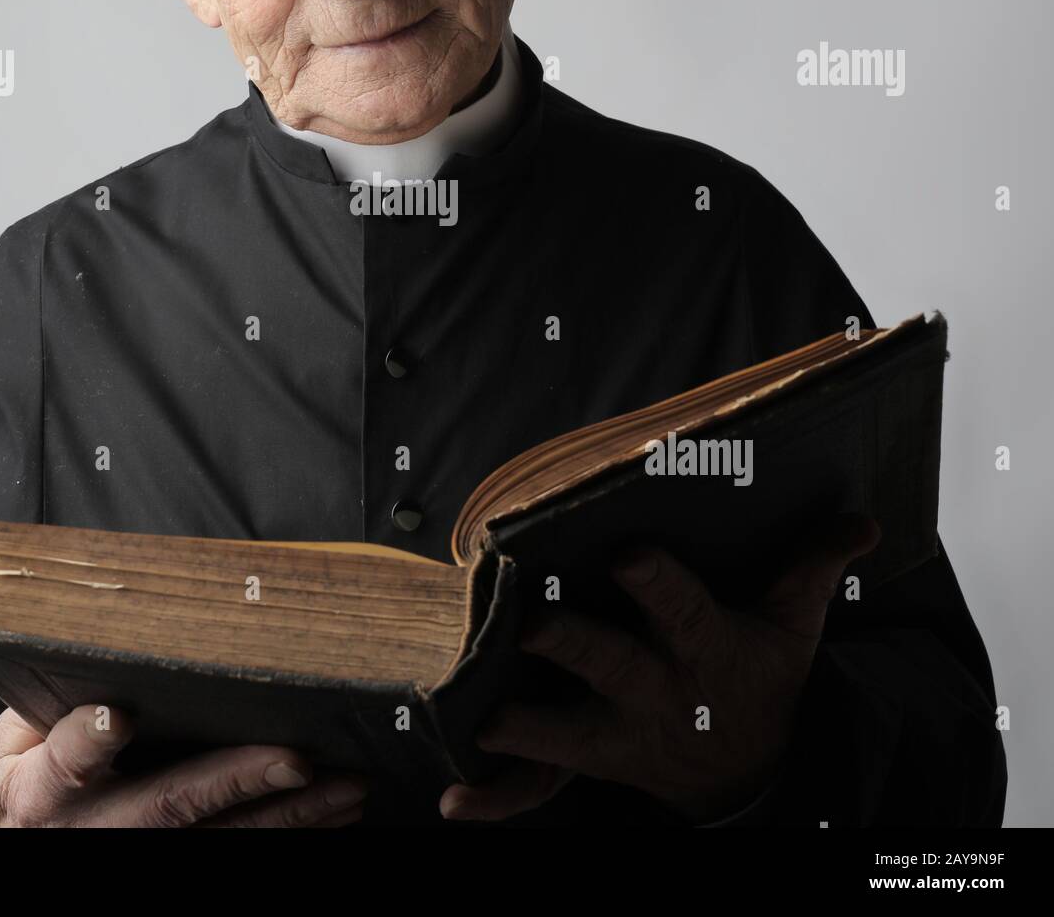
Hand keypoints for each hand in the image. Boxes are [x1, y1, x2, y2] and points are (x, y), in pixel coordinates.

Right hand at [0, 704, 368, 826]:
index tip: (116, 717)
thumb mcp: (20, 732)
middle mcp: (98, 826)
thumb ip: (63, 690)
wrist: (24, 837)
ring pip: (223, 838)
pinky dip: (294, 832)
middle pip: (171, 805)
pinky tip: (337, 814)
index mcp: (46, 784)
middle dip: (236, 780)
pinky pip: (240, 852)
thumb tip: (113, 625)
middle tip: (294, 759)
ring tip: (345, 785)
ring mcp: (142, 851)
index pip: (65, 759)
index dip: (88, 741)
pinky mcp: (176, 860)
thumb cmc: (32, 768)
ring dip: (291, 814)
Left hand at [439, 513, 880, 822]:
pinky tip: (457, 801)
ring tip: (487, 719)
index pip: (681, 610)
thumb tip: (864, 520)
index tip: (626, 552)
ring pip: (569, 732)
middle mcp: (660, 691)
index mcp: (705, 648)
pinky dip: (499, 799)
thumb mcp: (793, 627)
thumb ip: (815, 568)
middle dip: (575, 646)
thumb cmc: (760, 679)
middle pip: (613, 666)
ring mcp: (624, 732)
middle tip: (534, 625)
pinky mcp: (595, 763)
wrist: (749, 774)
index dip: (655, 583)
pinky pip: (543, 786)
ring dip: (529, 726)